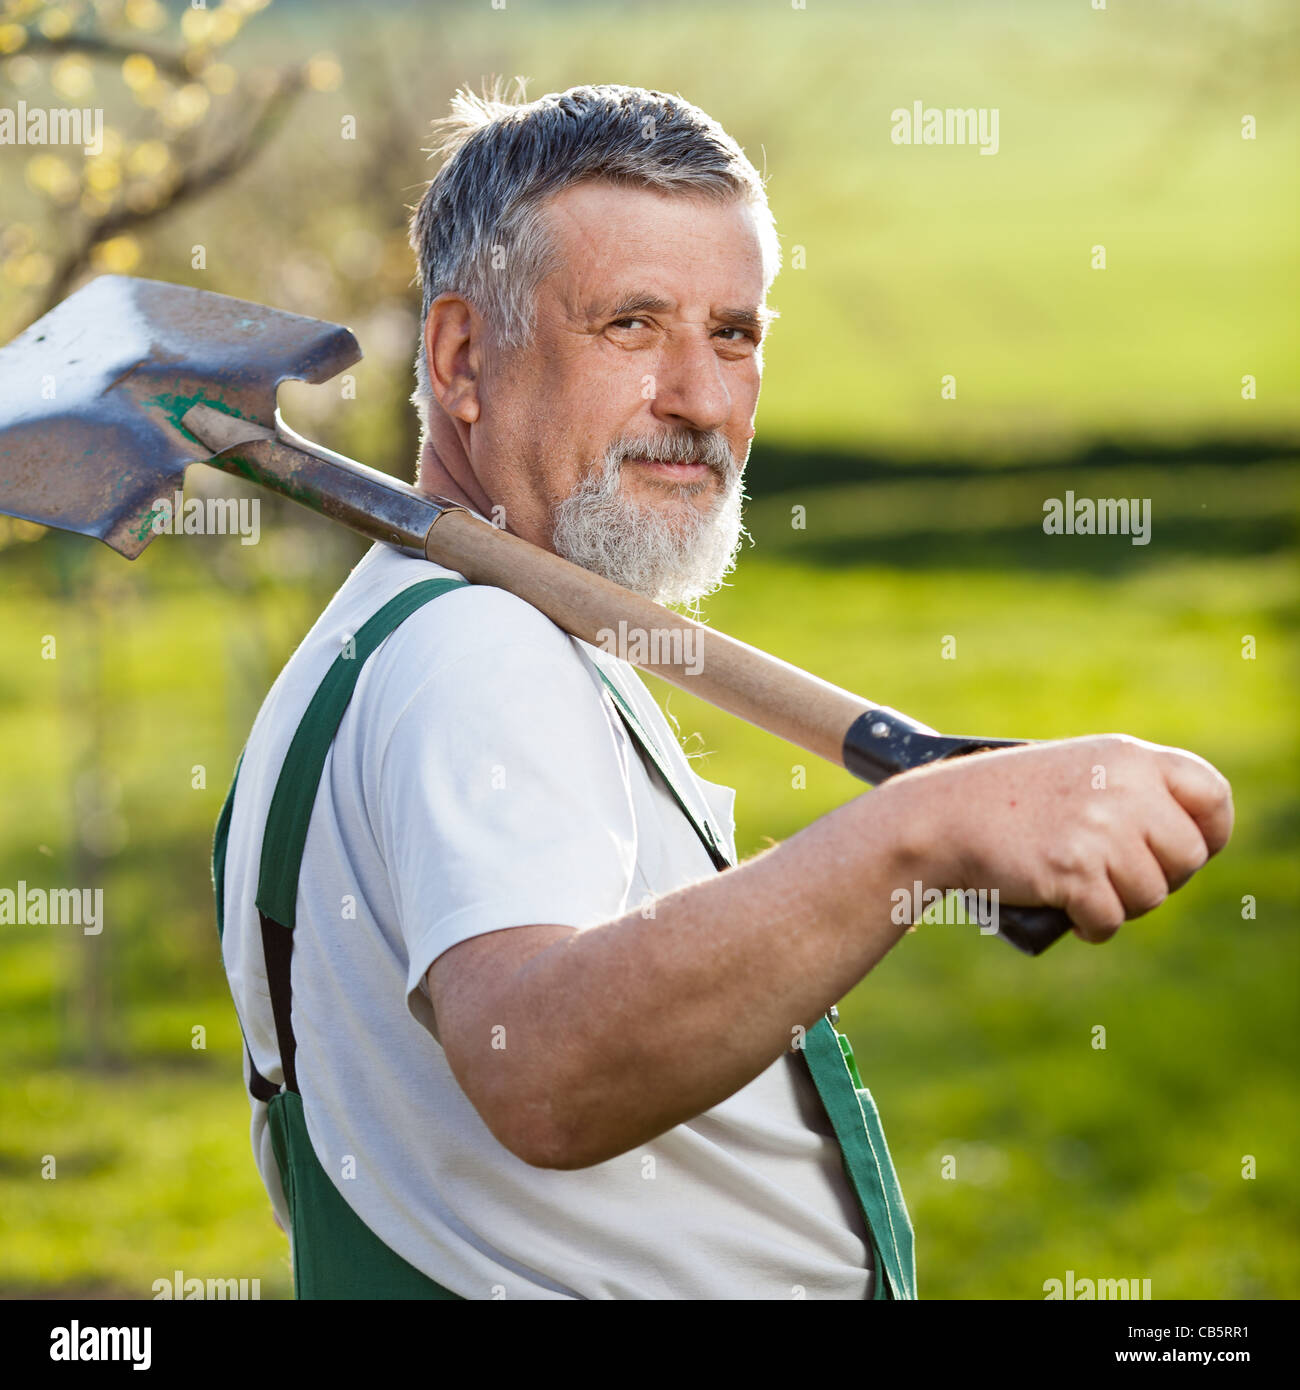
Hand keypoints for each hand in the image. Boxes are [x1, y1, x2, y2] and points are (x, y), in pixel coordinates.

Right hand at [892, 734, 1233, 941]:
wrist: (941, 817)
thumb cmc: (1008, 802)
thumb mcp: (1078, 772)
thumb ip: (1131, 792)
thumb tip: (1188, 848)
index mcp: (1128, 756)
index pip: (1211, 795)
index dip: (1209, 834)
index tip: (1184, 853)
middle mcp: (1123, 787)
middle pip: (1188, 857)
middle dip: (1158, 879)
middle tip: (1116, 878)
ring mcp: (1100, 828)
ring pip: (1151, 896)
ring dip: (1120, 904)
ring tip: (1082, 888)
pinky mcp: (1074, 869)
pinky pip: (1110, 920)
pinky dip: (1092, 926)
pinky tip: (1069, 912)